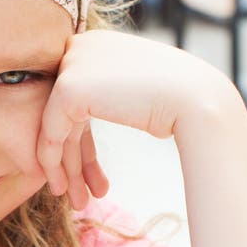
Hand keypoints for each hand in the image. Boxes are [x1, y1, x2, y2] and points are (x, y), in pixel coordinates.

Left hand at [36, 29, 234, 209]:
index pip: (76, 99)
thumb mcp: (136, 92)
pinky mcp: (68, 87)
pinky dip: (53, 164)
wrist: (196, 99)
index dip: (79, 142)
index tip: (86, 175)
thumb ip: (111, 94)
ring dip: (64, 169)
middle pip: (64, 115)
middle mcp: (81, 46)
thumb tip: (100, 105)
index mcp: (97, 43)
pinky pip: (50, 132)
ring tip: (74, 203)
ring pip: (54, 127)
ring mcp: (72, 64)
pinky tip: (62, 190)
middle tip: (76, 195)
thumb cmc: (178, 101)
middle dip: (70, 159)